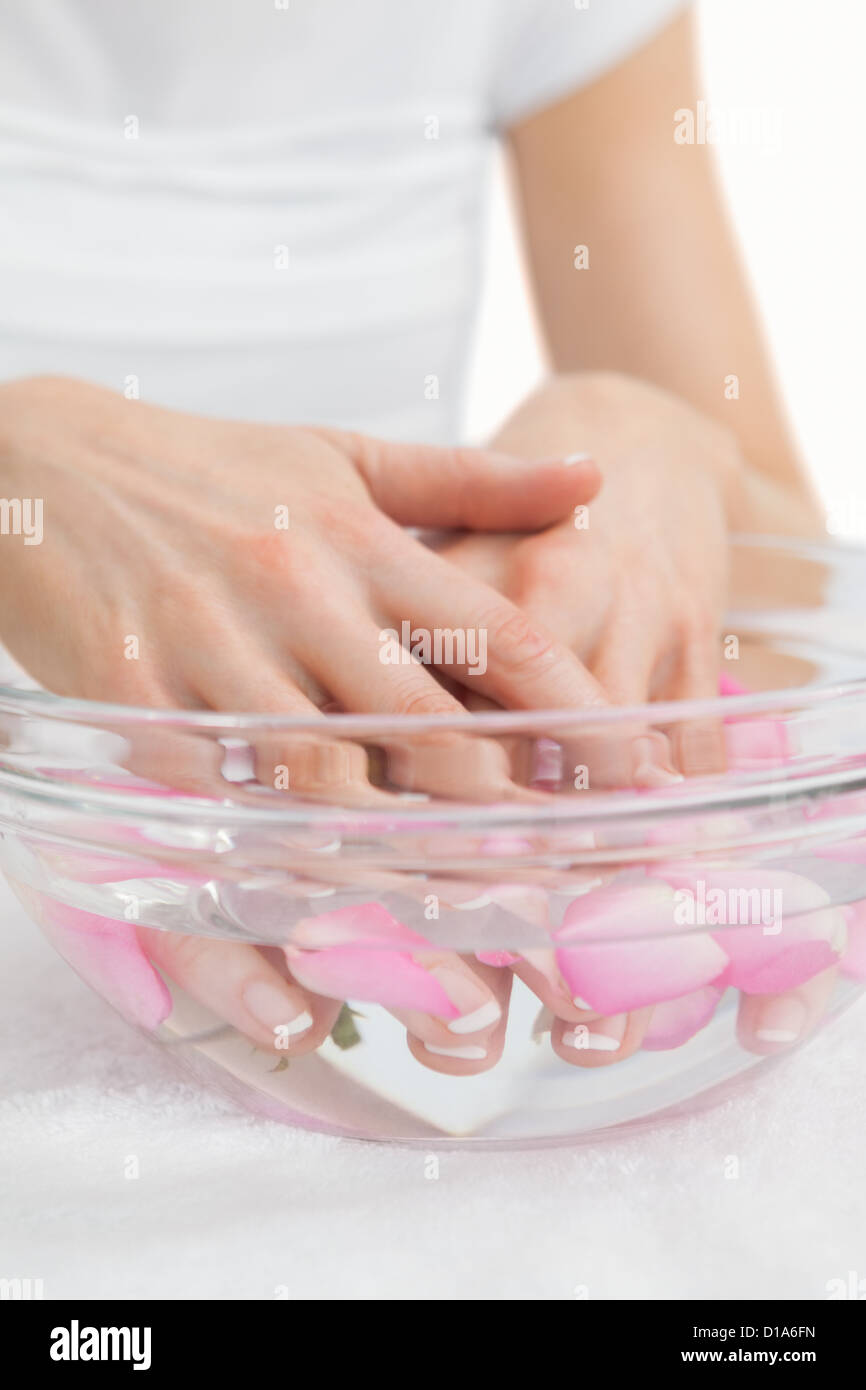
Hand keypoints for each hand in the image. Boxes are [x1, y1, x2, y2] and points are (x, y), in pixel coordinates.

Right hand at [0, 375, 602, 1075]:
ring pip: (326, 778)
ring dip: (398, 864)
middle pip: (429, 724)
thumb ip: (472, 481)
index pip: (499, 632)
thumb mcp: (343, 456)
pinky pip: (211, 805)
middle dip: (509, 815)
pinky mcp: (132, 701)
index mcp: (362, 541)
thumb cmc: (206, 467)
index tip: (640, 780)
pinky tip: (308, 944)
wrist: (40, 466)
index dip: (580, 715)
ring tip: (470, 939)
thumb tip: (596, 480)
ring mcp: (213, 650)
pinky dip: (261, 878)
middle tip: (576, 890)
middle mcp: (298, 595)